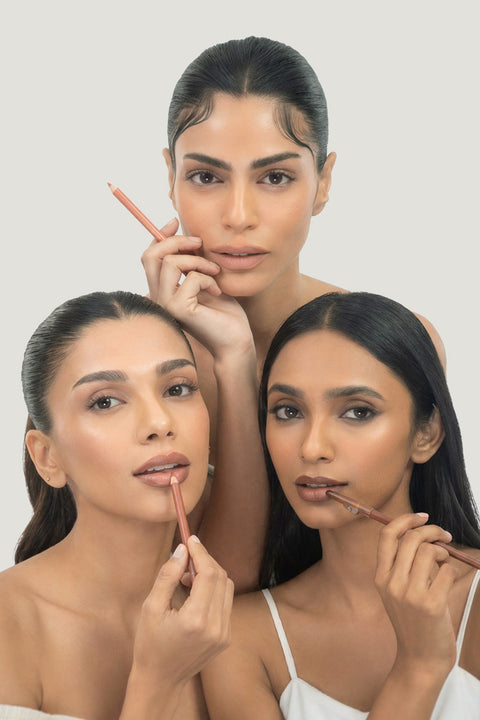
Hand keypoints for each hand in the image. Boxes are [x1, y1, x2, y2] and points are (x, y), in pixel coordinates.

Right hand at [131, 537, 233, 686]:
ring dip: (210, 575)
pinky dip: (213, 590)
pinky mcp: (226, 637)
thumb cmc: (150, 644)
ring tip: (186, 578)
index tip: (190, 539)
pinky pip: (225, 602)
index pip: (209, 574)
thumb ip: (168, 575)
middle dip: (205, 560)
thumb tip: (182, 549)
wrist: (160, 681)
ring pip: (227, 588)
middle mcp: (216, 627)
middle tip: (185, 557)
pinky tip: (194, 593)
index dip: (201, 552)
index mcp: (195, 620)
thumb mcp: (151, 607)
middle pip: (222, 577)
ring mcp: (224, 634)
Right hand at [141, 222, 253, 359]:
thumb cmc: (224, 312)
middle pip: (151, 255)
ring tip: (215, 272)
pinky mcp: (178, 310)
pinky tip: (217, 291)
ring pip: (171, 263)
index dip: (160, 236)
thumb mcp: (206, 277)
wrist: (235, 339)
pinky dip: (208, 279)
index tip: (176, 221)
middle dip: (176, 241)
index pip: (149, 257)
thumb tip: (181, 232)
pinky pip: (191, 278)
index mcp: (162, 290)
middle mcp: (158, 297)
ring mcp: (166, 305)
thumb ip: (191, 260)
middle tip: (200, 242)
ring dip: (198, 261)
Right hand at [375, 513, 456, 679]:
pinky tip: (447, 582)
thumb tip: (424, 535)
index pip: (387, 535)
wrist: (420, 660)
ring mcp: (410, 594)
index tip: (422, 516)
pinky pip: (446, 571)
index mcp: (381, 577)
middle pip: (411, 538)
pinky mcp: (430, 604)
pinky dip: (451, 571)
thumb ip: (404, 566)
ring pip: (429, 552)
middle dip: (432, 530)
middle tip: (444, 536)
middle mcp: (391, 583)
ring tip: (445, 563)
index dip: (405, 520)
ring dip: (442, 552)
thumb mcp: (397, 592)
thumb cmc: (414, 623)